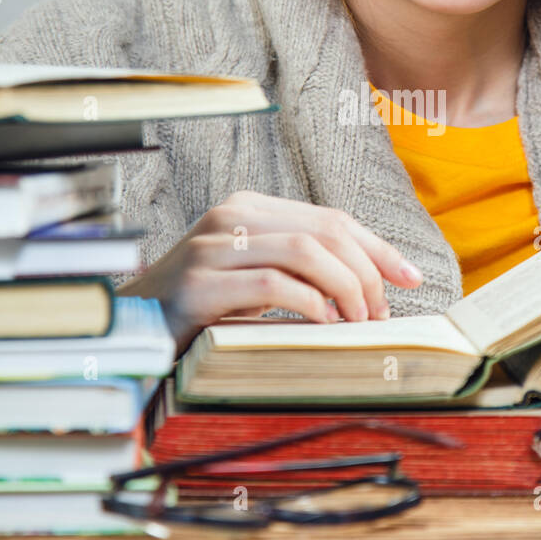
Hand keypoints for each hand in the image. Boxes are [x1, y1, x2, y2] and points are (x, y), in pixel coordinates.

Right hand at [116, 191, 423, 356]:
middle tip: (380, 314)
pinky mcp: (199, 284)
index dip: (378, 247)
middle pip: (326, 231)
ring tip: (357, 323)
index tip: (412, 278)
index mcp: (250, 208)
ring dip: (346, 290)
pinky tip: (323, 325)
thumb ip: (300, 270)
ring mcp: (212, 247)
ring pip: (306, 252)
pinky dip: (310, 305)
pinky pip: (273, 284)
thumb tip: (373, 289)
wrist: (129, 331)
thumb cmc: (202, 312)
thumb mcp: (255, 280)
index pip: (331, 218)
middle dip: (368, 272)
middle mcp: (231, 216)